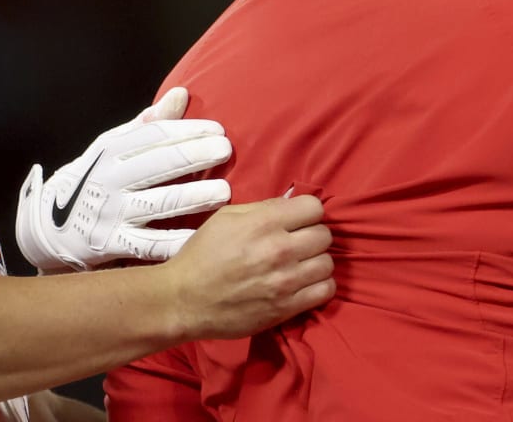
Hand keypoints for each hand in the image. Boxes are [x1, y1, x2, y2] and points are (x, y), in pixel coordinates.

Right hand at [15, 87, 232, 269]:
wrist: (50, 226)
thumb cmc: (95, 179)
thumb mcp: (112, 147)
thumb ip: (148, 124)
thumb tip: (181, 93)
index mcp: (111, 152)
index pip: (153, 136)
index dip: (187, 131)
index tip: (218, 130)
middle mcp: (110, 180)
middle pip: (157, 166)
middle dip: (193, 156)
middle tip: (225, 151)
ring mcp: (111, 214)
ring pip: (158, 204)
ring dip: (193, 197)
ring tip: (224, 191)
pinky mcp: (113, 245)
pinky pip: (149, 245)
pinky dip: (175, 243)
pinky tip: (202, 238)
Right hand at [164, 194, 334, 339]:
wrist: (184, 300)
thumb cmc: (202, 255)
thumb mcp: (225, 218)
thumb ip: (262, 208)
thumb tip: (291, 205)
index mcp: (264, 223)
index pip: (314, 208)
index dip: (306, 213)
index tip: (297, 221)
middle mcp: (280, 249)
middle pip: (325, 235)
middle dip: (312, 236)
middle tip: (297, 244)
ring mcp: (285, 281)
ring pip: (328, 263)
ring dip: (316, 262)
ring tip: (300, 265)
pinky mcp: (286, 307)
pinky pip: (326, 291)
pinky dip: (319, 285)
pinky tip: (304, 284)